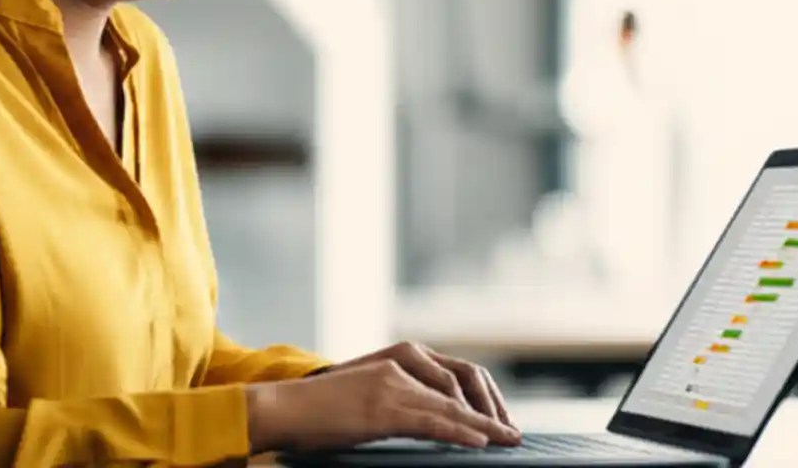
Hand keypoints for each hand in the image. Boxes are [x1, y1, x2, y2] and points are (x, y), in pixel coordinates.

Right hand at [325, 341, 514, 430]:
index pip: (457, 372)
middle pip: (462, 383)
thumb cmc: (322, 406)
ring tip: (506, 440)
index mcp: (400, 356)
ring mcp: (392, 386)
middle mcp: (401, 365)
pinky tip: (478, 441)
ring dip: (484, 425)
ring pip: (450, 406)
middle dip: (490, 410)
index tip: (500, 419)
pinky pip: (431, 422)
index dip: (484, 397)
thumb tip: (431, 416)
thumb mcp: (368, 390)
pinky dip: (459, 432)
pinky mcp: (382, 411)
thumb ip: (399, 394)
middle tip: (511, 433)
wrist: (286, 406)